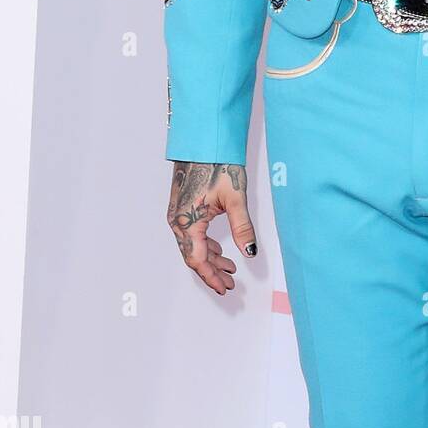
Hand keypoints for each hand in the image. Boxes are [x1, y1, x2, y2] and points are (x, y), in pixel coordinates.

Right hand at [167, 161, 257, 295]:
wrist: (204, 140)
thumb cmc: (217, 163)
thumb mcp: (235, 198)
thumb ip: (242, 228)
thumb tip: (250, 252)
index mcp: (187, 222)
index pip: (198, 260)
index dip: (212, 276)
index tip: (226, 287)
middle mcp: (177, 220)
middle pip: (193, 256)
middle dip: (212, 271)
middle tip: (230, 282)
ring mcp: (177, 213)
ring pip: (192, 245)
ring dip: (209, 258)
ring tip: (229, 267)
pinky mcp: (182, 206)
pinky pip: (191, 234)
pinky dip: (204, 244)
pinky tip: (218, 247)